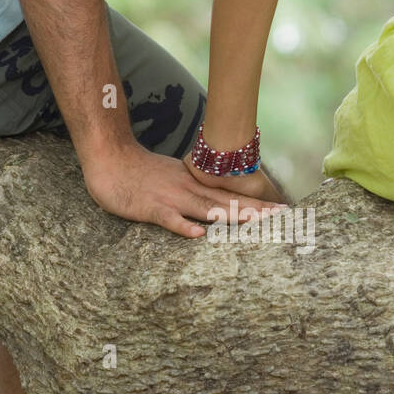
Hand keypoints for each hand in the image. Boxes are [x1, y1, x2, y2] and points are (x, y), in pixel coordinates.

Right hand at [84, 141, 285, 237]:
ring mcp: (171, 198)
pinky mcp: (150, 207)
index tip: (283, 210)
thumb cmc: (140, 173)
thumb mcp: (174, 178)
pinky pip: (169, 219)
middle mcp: (189, 190)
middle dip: (256, 211)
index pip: (232, 195)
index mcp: (196, 185)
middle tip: (283, 217)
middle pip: (227, 202)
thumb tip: (216, 203)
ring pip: (205, 209)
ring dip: (230, 216)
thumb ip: (195, 191)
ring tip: (256, 223)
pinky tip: (197, 236)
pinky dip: (182, 226)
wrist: (110, 158)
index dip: (258, 203)